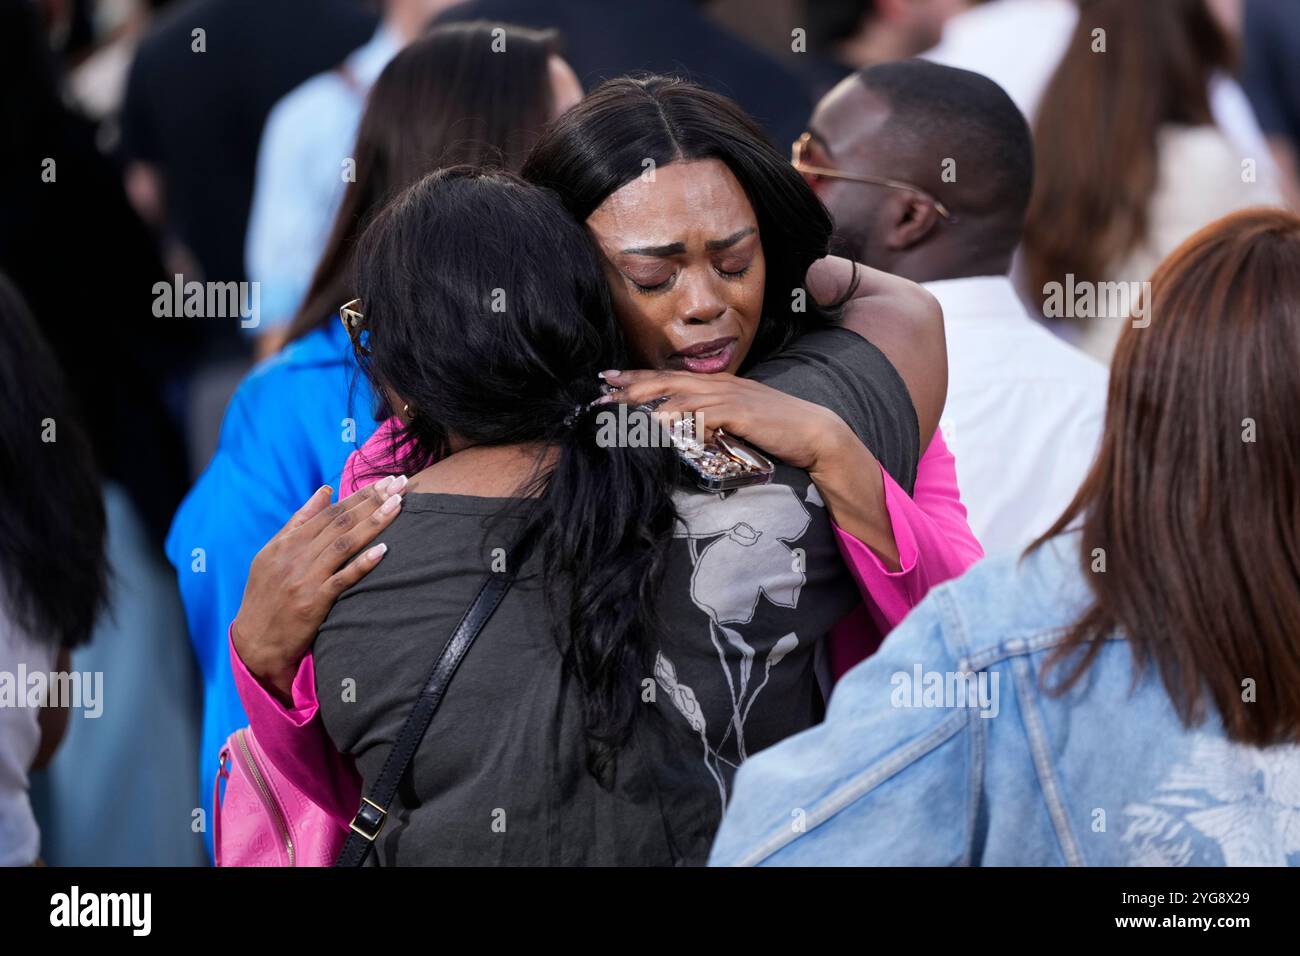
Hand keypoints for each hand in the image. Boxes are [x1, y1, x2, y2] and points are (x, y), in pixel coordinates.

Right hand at [232, 476, 406, 702]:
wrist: (255, 641)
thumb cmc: (267, 594)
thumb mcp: (274, 552)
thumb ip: (301, 520)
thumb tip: (326, 490)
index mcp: (287, 542)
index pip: (330, 512)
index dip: (360, 496)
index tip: (385, 482)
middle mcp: (295, 556)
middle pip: (340, 523)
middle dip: (373, 502)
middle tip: (400, 486)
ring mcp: (304, 579)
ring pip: (344, 545)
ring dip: (373, 524)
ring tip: (398, 506)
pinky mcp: (313, 603)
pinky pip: (342, 579)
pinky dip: (362, 563)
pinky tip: (383, 550)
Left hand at [600, 369, 898, 566]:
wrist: (816, 434)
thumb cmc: (778, 430)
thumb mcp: (739, 420)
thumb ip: (712, 419)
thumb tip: (683, 429)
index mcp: (718, 384)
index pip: (671, 377)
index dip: (638, 378)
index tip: (609, 380)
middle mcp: (720, 384)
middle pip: (666, 380)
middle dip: (631, 386)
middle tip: (600, 391)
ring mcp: (729, 396)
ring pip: (677, 395)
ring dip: (645, 402)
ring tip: (618, 409)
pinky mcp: (739, 413)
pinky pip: (701, 413)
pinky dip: (678, 418)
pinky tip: (658, 425)